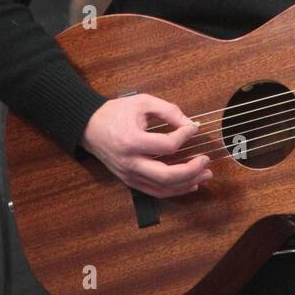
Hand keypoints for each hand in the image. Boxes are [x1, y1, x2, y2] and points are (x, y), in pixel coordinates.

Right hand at [80, 93, 212, 197]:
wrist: (88, 127)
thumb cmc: (115, 113)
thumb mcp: (142, 102)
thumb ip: (169, 111)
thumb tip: (191, 124)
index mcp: (131, 141)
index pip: (167, 146)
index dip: (185, 136)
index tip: (194, 128)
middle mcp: (130, 162)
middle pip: (167, 175)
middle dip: (192, 170)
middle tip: (206, 160)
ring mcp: (129, 175)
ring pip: (162, 188)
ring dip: (187, 183)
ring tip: (206, 174)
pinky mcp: (129, 181)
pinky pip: (155, 191)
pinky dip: (174, 190)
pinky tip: (190, 184)